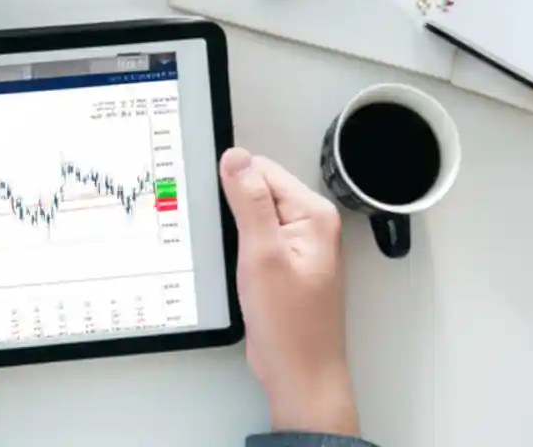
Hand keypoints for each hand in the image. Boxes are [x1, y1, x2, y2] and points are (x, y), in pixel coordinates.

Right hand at [221, 148, 358, 435]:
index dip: (233, 186)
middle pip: (258, 190)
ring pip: (252, 215)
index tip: (219, 210)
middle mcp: (310, 225)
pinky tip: (236, 267)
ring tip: (235, 259)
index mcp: (313, 215)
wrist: (299, 374)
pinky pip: (254, 238)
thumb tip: (236, 158)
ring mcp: (297, 245)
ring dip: (234, 231)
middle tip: (230, 243)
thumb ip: (249, 202)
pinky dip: (238, 247)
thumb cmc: (290, 326)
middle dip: (233, 210)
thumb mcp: (262, 255)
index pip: (263, 170)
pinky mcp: (283, 263)